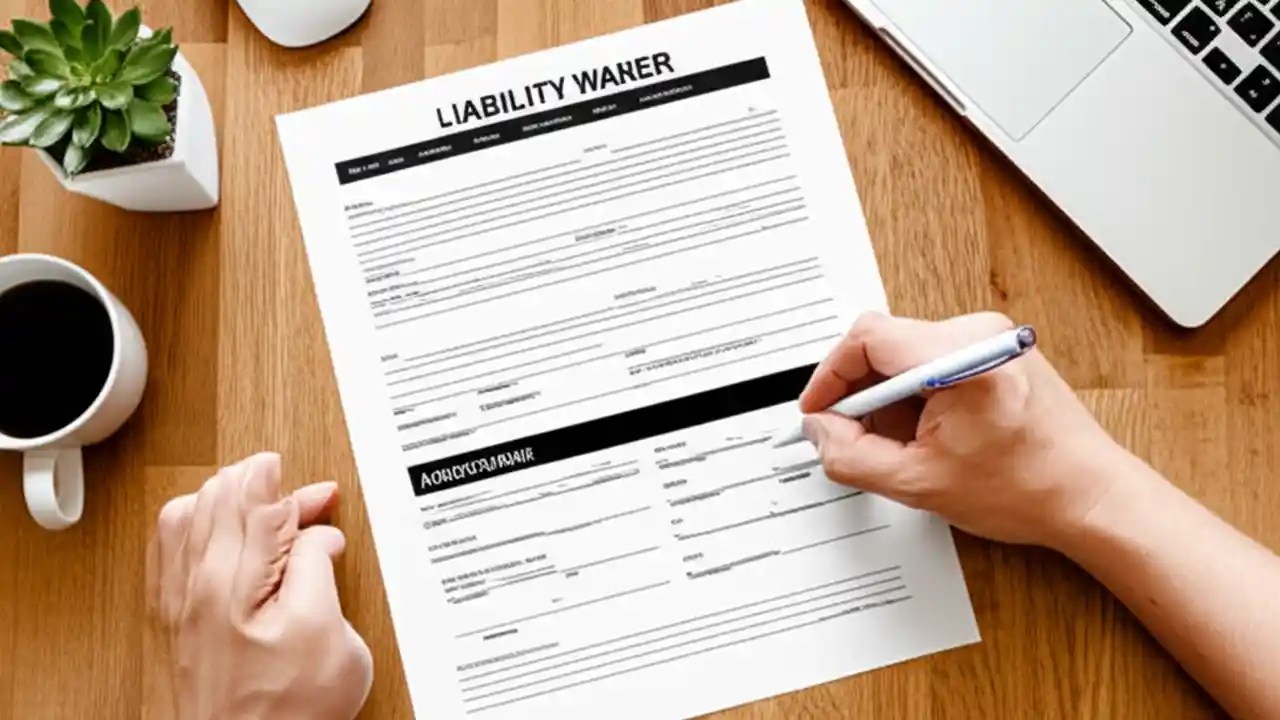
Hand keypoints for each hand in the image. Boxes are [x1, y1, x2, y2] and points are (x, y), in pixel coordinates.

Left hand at [146, 453, 372, 719]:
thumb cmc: (285, 713)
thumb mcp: (331, 638)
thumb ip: (320, 571)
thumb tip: (318, 535)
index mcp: (238, 584)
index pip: (261, 504)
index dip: (296, 492)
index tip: (319, 494)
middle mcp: (198, 584)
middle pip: (221, 497)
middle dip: (264, 482)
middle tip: (300, 492)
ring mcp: (177, 599)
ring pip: (188, 512)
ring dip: (226, 494)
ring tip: (258, 496)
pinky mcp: (170, 615)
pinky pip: (167, 543)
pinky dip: (193, 520)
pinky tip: (212, 524)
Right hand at [799, 312, 1128, 548]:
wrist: (1089, 496)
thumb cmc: (1029, 488)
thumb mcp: (919, 483)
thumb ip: (852, 457)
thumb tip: (822, 432)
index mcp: (960, 358)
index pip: (866, 337)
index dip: (830, 376)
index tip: (819, 409)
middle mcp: (978, 334)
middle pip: (884, 344)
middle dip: (861, 394)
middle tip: (857, 438)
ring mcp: (991, 338)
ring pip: (906, 354)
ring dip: (890, 398)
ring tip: (907, 443)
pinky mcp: (997, 350)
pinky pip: (933, 360)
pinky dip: (916, 395)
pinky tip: (929, 434)